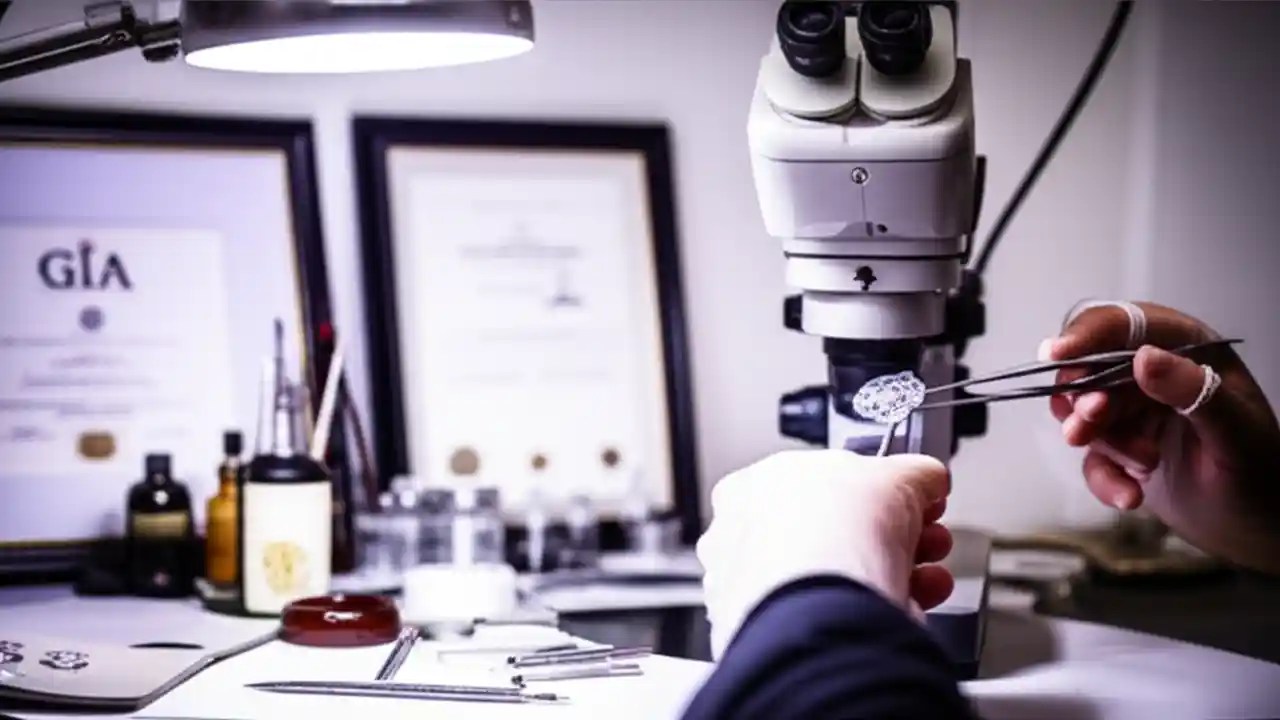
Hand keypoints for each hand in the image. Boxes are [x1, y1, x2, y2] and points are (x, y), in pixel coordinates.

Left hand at [696, 450, 953, 658]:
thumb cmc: (827, 535)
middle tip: (926, 537)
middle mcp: (747, 541)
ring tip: (927, 575)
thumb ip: (913, 473)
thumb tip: (927, 478)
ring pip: (844, 576)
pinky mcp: (786, 635)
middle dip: (897, 536)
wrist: (820, 610)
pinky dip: (884, 607)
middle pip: (839, 532)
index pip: (822, 481)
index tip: (911, 500)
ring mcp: (762, 593)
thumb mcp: (895, 474)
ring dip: (901, 572)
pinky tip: (911, 602)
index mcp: (752, 487)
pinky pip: (846, 616)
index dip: (877, 490)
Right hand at [1044, 301, 1279, 571]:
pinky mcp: (1121, 449)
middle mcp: (1156, 375)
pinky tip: (1131, 496)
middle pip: (1091, 370)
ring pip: (1085, 414)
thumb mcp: (1236, 433)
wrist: (1260, 531)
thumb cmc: (1263, 476)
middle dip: (1086, 401)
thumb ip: (1195, 392)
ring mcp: (1135, 412)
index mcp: (1188, 351)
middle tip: (1088, 427)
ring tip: (1140, 465)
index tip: (1057, 355)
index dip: (1086, 334)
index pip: (1126, 325)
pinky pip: (1091, 457)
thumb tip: (1144, 358)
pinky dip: (1105, 478)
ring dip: (1102, 442)